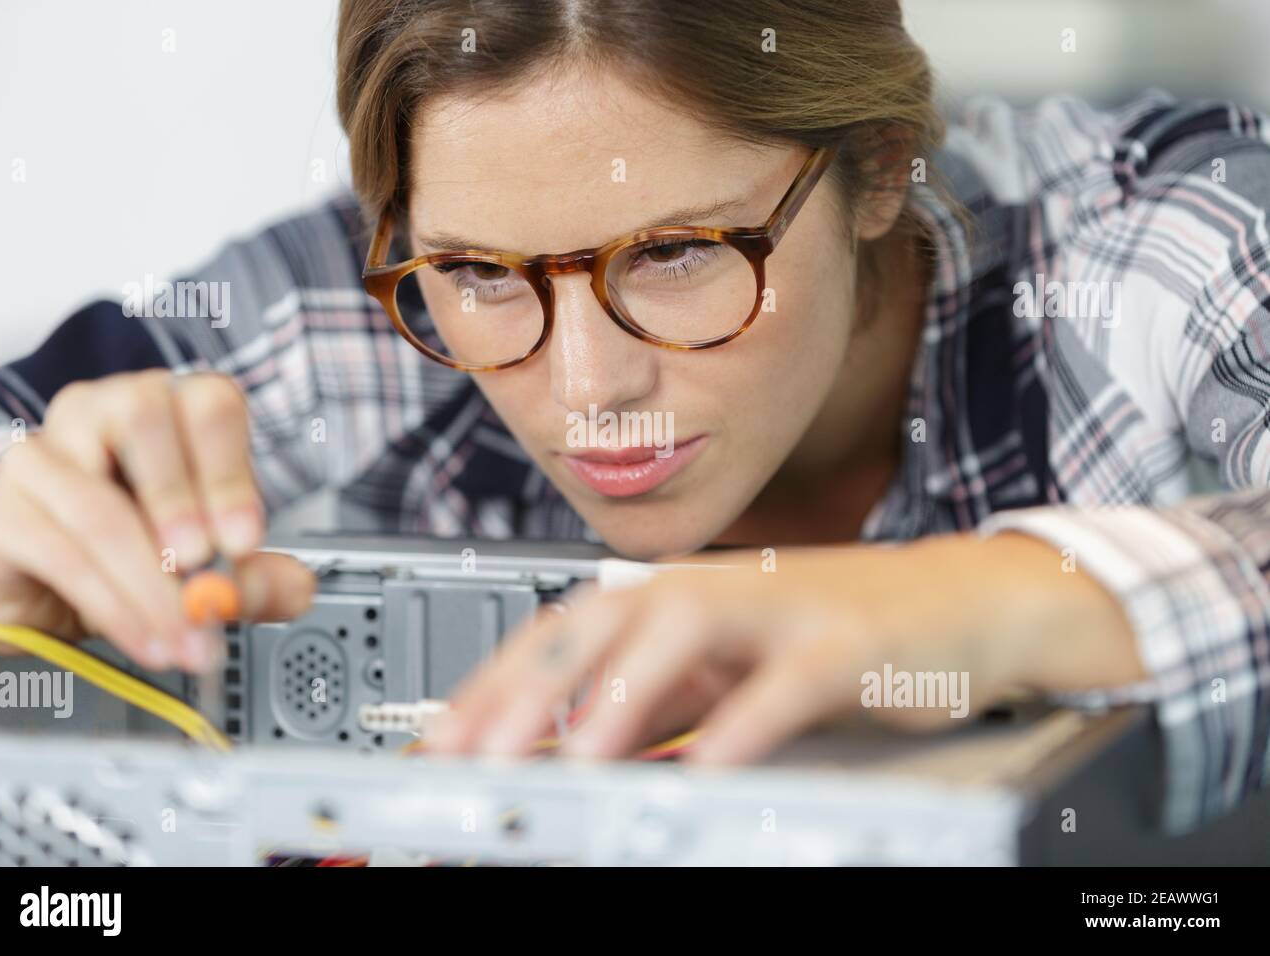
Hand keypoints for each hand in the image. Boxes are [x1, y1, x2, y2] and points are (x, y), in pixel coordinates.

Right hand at [0, 369, 315, 670]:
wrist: (40, 592)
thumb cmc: (126, 554)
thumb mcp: (205, 567)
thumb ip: (256, 575)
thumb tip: (297, 588)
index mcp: (168, 410)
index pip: (209, 404)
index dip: (231, 470)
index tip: (244, 539)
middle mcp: (101, 413)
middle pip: (145, 419)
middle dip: (183, 501)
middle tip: (205, 567)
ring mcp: (43, 455)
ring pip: (101, 506)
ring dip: (154, 583)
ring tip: (189, 634)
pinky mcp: (2, 511)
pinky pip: (62, 554)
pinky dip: (114, 606)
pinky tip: (147, 639)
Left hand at [426, 533, 1145, 763]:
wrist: (958, 601)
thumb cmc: (831, 635)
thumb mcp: (728, 673)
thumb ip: (654, 705)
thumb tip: (568, 751)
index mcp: (679, 596)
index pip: (568, 629)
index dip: (498, 682)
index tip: (442, 739)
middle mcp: (718, 591)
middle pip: (607, 618)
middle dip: (532, 684)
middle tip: (473, 750)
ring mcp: (783, 611)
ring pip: (687, 627)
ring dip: (625, 692)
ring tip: (576, 758)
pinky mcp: (848, 645)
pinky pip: (787, 683)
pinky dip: (743, 723)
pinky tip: (709, 765)